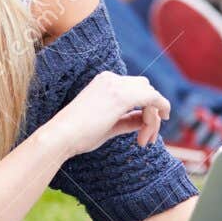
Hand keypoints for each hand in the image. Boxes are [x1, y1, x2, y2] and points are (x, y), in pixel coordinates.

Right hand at [43, 71, 170, 157]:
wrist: (61, 136)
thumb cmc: (79, 135)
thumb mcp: (109, 125)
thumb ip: (128, 120)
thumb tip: (146, 120)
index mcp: (105, 82)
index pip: (136, 90)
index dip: (145, 111)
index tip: (144, 135)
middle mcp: (111, 79)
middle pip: (146, 90)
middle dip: (152, 114)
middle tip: (148, 139)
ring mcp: (116, 85)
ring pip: (151, 95)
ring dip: (153, 119)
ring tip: (145, 141)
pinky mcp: (122, 96)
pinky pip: (152, 98)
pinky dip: (160, 110)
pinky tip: (158, 125)